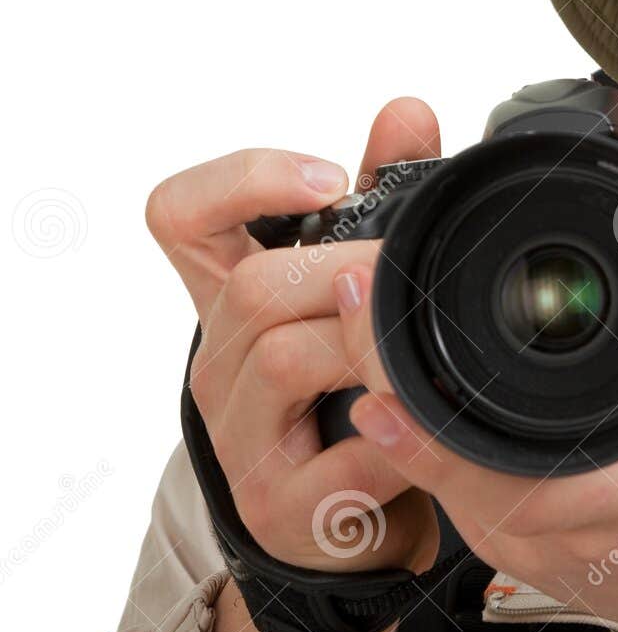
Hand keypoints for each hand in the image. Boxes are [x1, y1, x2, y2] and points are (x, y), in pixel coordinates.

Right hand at [147, 98, 442, 578]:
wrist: (355, 518)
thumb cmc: (353, 385)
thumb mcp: (361, 286)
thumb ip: (384, 198)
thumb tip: (406, 113)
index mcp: (234, 293)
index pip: (180, 214)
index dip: (244, 181)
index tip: (328, 177)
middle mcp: (222, 359)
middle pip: (253, 287)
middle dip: (350, 272)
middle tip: (417, 278)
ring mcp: (241, 436)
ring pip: (288, 359)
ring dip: (373, 347)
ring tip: (424, 352)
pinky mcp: (277, 505)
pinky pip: (336, 457)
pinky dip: (394, 440)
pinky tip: (424, 433)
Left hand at [334, 152, 617, 631]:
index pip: (497, 469)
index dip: (424, 430)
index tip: (375, 364)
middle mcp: (557, 529)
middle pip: (439, 465)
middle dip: (384, 378)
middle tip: (353, 296)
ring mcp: (525, 548)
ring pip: (430, 481)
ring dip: (393, 404)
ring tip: (363, 323)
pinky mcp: (509, 549)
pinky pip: (446, 491)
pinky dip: (419, 435)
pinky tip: (403, 380)